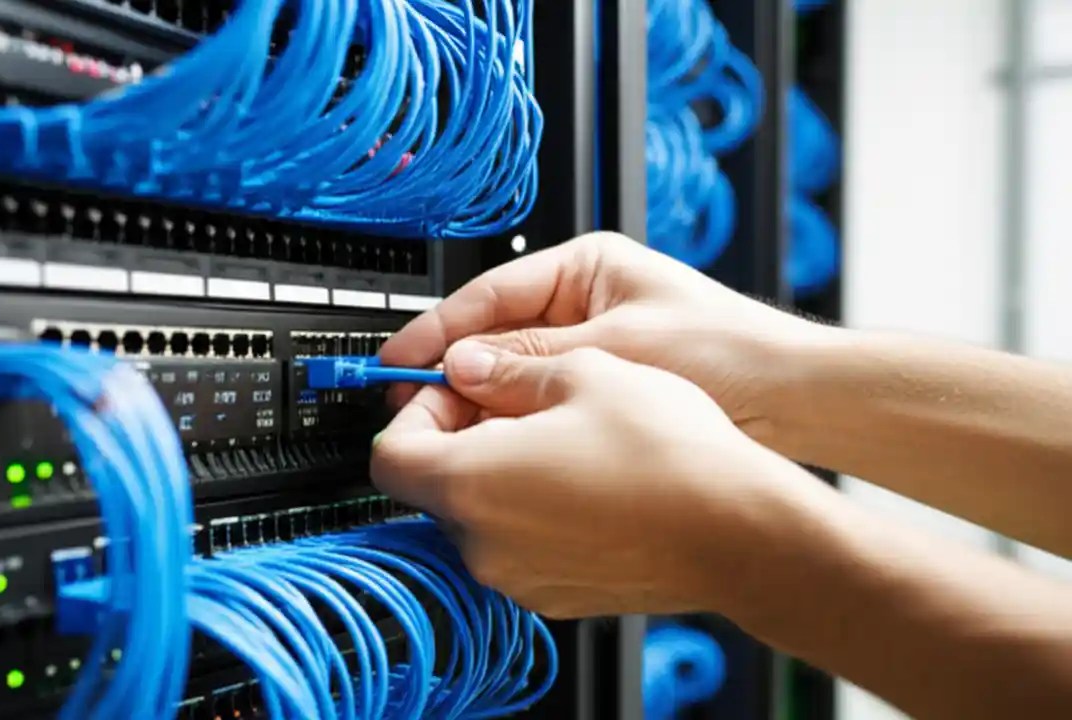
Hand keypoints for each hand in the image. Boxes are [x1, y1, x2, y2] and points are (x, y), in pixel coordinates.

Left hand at [370, 342, 814, 618]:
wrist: (741, 532)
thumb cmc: (669, 456)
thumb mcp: (583, 374)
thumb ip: (507, 370)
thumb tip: (470, 364)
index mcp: (471, 484)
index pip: (390, 452)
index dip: (414, 410)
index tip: (448, 386)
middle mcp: (483, 543)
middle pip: (433, 484)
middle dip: (459, 437)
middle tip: (506, 400)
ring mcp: (520, 577)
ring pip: (480, 514)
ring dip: (498, 473)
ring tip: (558, 434)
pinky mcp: (557, 594)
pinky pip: (520, 544)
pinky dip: (532, 510)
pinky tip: (584, 477)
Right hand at [380, 232, 829, 447]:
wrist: (796, 403)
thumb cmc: (729, 355)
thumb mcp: (619, 348)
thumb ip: (532, 359)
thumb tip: (461, 367)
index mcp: (584, 268)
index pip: (488, 295)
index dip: (437, 331)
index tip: (397, 360)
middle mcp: (581, 303)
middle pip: (494, 337)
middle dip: (454, 372)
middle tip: (413, 408)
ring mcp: (589, 347)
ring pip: (514, 375)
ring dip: (483, 403)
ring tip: (447, 432)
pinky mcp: (601, 389)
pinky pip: (541, 403)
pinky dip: (516, 423)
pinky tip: (494, 446)